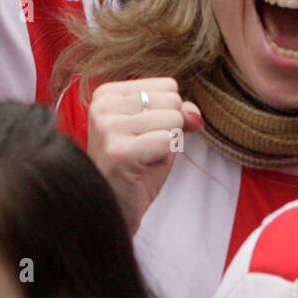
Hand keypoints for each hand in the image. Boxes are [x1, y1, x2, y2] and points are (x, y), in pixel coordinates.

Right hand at [86, 79, 201, 232]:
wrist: (114, 212)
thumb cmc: (136, 170)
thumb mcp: (160, 131)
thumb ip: (179, 112)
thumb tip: (194, 115)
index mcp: (107, 93)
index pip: (168, 85)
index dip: (167, 115)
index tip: (143, 136)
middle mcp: (103, 105)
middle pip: (172, 100)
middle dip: (168, 130)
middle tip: (144, 152)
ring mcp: (108, 127)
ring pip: (173, 119)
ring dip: (166, 146)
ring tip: (143, 161)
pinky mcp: (119, 151)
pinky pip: (168, 141)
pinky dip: (163, 159)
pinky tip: (141, 170)